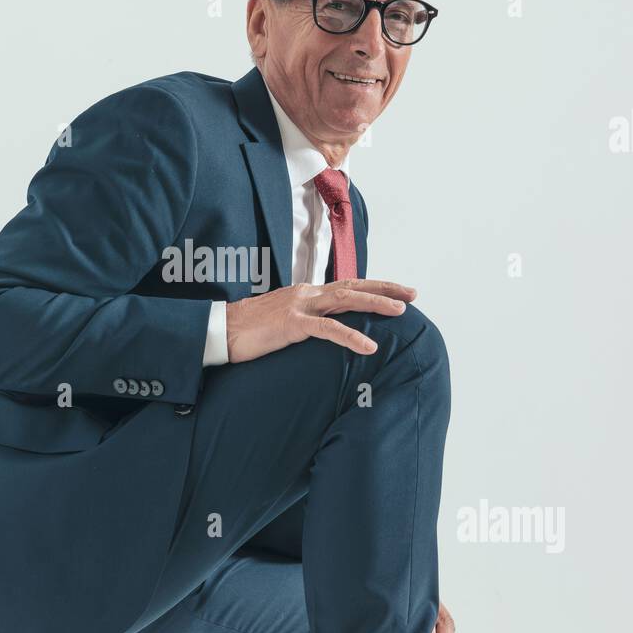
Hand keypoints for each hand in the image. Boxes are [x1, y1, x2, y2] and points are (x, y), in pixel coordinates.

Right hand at [225, 279, 416, 363]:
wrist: (219, 331)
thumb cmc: (248, 331)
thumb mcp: (283, 322)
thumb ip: (305, 322)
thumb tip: (325, 331)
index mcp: (305, 293)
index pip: (347, 285)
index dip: (375, 287)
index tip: (399, 292)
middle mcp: (306, 293)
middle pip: (353, 286)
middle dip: (385, 290)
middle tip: (413, 295)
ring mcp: (299, 306)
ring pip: (346, 299)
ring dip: (375, 305)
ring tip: (400, 312)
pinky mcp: (291, 324)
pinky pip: (327, 329)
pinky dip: (351, 337)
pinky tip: (369, 347)